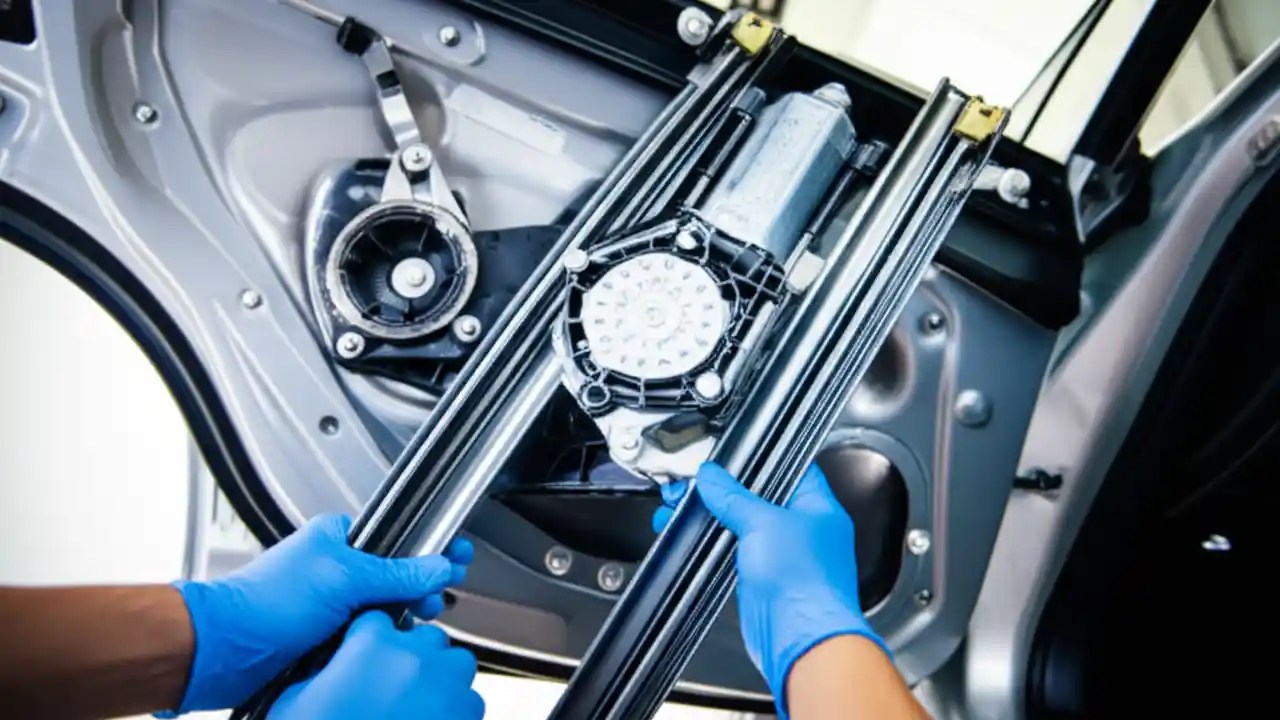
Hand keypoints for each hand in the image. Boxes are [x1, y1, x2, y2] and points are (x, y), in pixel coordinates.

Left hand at [173, 514, 472, 711]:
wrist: (224, 649)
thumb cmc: (266, 602)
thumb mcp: (343, 579)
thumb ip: (396, 572)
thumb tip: (436, 566)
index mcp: (339, 537)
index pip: (399, 535)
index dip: (431, 546)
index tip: (457, 555)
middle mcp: (337, 567)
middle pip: (399, 572)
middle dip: (423, 585)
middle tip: (438, 596)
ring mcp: (332, 601)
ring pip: (385, 604)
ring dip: (403, 612)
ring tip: (417, 617)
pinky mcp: (326, 632)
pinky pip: (368, 629)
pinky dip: (382, 634)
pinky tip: (391, 638)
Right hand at [654, 462, 889, 705]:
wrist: (801, 638)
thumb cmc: (806, 582)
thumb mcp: (764, 522)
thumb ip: (734, 496)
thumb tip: (712, 477)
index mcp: (818, 507)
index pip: (791, 468)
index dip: (761, 458)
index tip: (731, 456)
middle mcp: (805, 531)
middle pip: (761, 498)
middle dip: (725, 491)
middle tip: (697, 485)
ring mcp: (785, 557)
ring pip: (745, 526)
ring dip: (715, 518)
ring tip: (684, 509)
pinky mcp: (765, 581)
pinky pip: (737, 554)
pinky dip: (716, 546)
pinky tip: (695, 540)